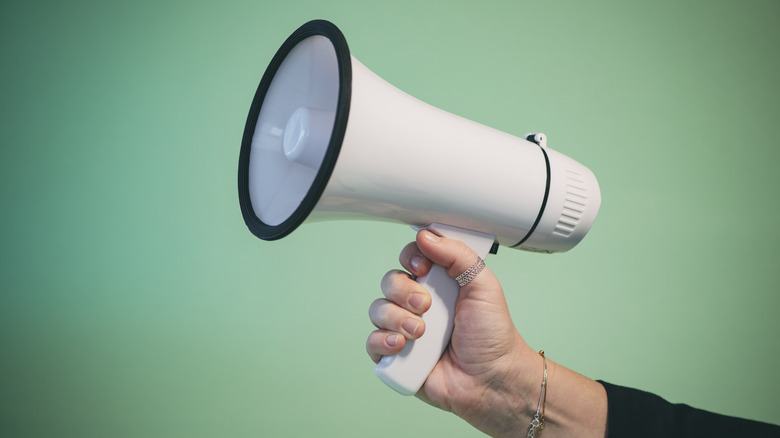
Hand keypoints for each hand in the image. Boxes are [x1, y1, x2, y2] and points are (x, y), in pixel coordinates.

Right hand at [366, 229, 607, 437]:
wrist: (493, 378)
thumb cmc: (492, 335)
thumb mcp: (483, 285)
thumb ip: (458, 255)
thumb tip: (426, 236)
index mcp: (438, 282)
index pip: (410, 258)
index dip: (411, 258)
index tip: (423, 268)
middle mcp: (418, 303)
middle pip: (389, 281)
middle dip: (404, 291)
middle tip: (426, 306)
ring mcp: (405, 329)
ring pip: (378, 310)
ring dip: (396, 318)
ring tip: (420, 333)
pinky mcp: (396, 356)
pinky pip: (371, 342)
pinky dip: (382, 341)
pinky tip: (402, 346)